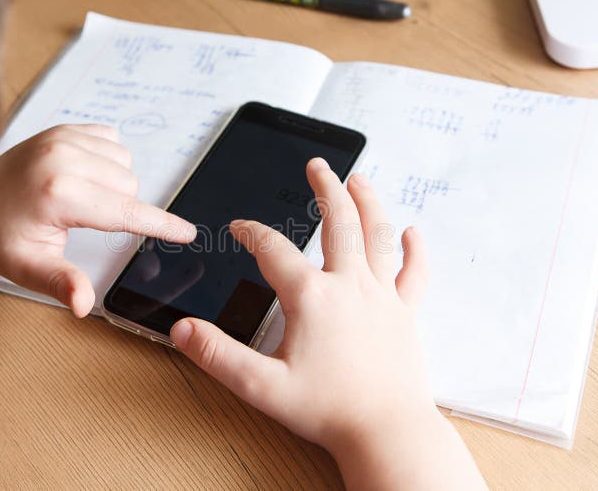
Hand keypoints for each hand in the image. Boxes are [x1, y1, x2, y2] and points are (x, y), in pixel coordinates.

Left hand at [0, 124, 195, 316]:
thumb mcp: (27, 266)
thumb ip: (61, 283)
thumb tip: (85, 304)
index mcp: (60, 194)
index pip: (128, 212)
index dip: (161, 225)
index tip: (187, 233)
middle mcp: (65, 158)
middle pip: (131, 188)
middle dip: (121, 208)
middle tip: (86, 221)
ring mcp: (65, 137)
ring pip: (126, 165)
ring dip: (115, 184)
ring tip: (83, 198)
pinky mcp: (66, 127)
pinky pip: (114, 142)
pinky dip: (108, 160)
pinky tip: (83, 174)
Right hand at [170, 158, 484, 489]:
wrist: (386, 431)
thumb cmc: (328, 410)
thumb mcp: (262, 385)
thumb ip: (218, 355)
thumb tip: (182, 329)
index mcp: (311, 297)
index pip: (273, 250)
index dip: (252, 233)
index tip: (240, 227)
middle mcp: (349, 286)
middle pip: (338, 222)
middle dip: (325, 189)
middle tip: (318, 166)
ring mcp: (381, 296)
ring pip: (377, 236)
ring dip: (368, 203)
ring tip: (359, 180)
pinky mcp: (405, 313)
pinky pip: (414, 273)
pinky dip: (415, 250)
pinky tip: (412, 232)